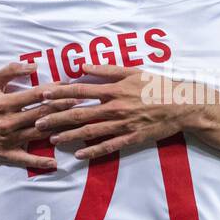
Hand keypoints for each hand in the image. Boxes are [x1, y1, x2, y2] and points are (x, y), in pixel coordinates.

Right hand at [0, 62, 78, 168]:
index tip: (71, 88)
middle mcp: (8, 121)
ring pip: (38, 133)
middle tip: (83, 104)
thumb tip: (32, 65)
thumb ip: (9, 71)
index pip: (35, 95)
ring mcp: (8, 139)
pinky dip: (39, 162)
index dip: (55, 91)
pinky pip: (25, 159)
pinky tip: (55, 164)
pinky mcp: (6, 153)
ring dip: (59, 130)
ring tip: (77, 126)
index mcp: (4, 103)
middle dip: (63, 108)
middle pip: (41, 114)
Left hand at [34, 64, 203, 159]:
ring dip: (69, 136)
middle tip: (37, 122)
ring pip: (90, 132)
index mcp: (114, 89)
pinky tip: (78, 155)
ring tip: (52, 139)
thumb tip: (83, 65)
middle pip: (79, 113)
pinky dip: (93, 151)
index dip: (60, 93)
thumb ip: (107, 69)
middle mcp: (115, 108)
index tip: (43, 96)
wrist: (182, 105)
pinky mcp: (131, 138)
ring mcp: (123, 125)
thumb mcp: (133, 71)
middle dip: (56, 118)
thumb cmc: (157, 85)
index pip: (81, 91)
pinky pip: (108, 147)